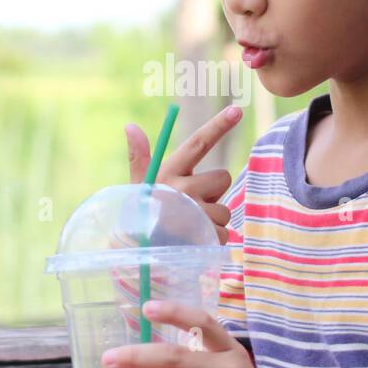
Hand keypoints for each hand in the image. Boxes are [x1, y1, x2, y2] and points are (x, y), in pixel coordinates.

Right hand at [125, 104, 242, 244]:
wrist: (136, 257)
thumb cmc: (139, 216)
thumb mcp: (138, 187)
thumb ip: (138, 157)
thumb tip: (130, 125)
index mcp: (169, 172)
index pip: (197, 143)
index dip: (218, 125)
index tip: (237, 110)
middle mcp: (183, 189)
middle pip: (222, 177)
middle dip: (213, 191)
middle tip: (190, 204)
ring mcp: (196, 211)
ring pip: (225, 207)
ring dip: (212, 217)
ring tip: (189, 226)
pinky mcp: (205, 234)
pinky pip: (224, 231)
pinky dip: (213, 237)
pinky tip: (194, 241)